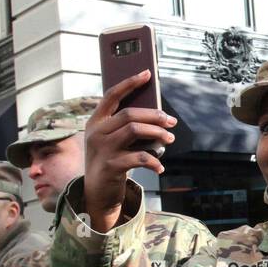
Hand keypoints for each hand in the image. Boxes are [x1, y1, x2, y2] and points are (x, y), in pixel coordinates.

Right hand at [83, 70, 176, 232]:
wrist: (97, 193)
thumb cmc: (111, 161)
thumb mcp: (113, 141)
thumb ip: (127, 127)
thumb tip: (157, 115)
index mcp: (96, 121)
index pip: (112, 95)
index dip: (130, 82)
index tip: (147, 73)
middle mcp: (96, 132)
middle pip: (130, 114)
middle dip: (155, 116)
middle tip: (172, 122)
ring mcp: (102, 149)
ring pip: (135, 130)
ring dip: (157, 134)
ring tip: (169, 140)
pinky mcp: (110, 166)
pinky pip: (139, 157)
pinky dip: (154, 161)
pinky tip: (159, 167)